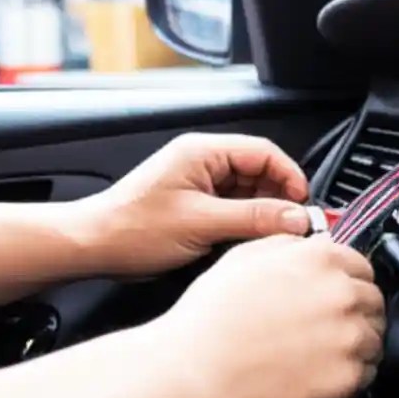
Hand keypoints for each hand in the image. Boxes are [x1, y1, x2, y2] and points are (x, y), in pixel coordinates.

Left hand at [91, 133, 312, 274]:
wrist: (94, 246)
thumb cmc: (133, 229)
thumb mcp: (201, 223)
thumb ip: (253, 218)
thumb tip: (295, 217)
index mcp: (202, 151)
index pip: (262, 152)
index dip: (289, 176)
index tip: (304, 204)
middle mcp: (201, 161)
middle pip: (258, 171)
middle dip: (279, 197)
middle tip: (294, 225)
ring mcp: (197, 182)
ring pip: (246, 191)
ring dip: (263, 211)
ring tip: (273, 236)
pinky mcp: (193, 203)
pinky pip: (231, 207)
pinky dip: (245, 221)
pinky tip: (250, 240)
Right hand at [153, 234, 383, 397]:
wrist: (194, 373)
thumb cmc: (208, 320)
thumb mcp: (243, 257)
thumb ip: (288, 246)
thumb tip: (310, 246)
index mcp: (321, 259)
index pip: (362, 266)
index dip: (346, 282)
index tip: (335, 295)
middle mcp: (343, 294)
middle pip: (372, 302)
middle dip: (354, 314)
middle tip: (325, 330)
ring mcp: (350, 338)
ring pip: (374, 340)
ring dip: (355, 346)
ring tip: (318, 356)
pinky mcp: (348, 379)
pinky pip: (366, 375)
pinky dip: (349, 377)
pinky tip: (317, 376)